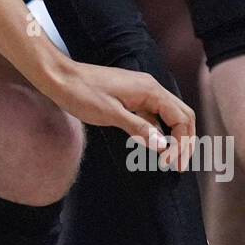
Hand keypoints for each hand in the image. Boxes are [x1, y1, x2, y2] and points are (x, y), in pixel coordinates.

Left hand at [49, 61, 195, 168]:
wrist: (60, 77)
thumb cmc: (82, 93)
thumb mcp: (111, 114)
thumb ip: (139, 129)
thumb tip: (163, 146)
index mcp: (150, 90)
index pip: (181, 118)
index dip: (181, 143)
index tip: (171, 164)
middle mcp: (150, 88)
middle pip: (181, 115)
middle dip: (184, 141)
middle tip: (178, 167)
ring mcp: (141, 92)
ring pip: (168, 115)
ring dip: (172, 137)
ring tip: (169, 160)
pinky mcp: (131, 97)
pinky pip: (152, 115)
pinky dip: (156, 131)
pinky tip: (152, 145)